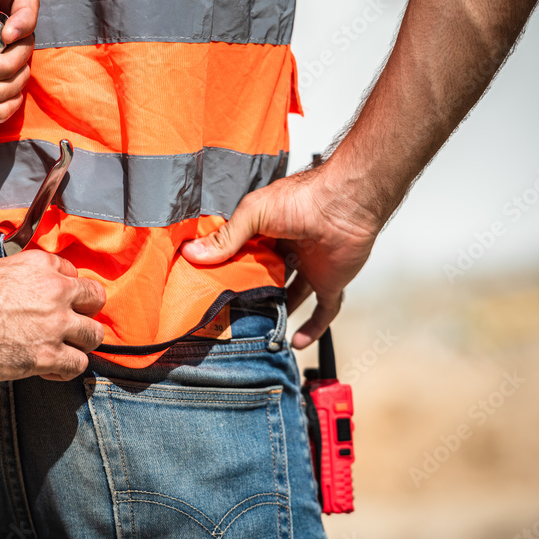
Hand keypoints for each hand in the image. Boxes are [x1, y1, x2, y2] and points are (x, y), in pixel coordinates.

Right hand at [0, 250, 105, 381]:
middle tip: (72, 324)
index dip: (67, 292)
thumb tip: (26, 292)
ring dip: (81, 343)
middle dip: (86, 313)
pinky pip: (79, 365)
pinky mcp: (49, 355)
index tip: (58, 303)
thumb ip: (22, 277)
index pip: (74, 273)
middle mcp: (55, 290)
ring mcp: (55, 323)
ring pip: (94, 334)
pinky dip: (68, 370)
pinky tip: (52, 370)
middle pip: (95, 299)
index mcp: (41, 266)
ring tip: (65, 349)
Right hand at [180, 163, 381, 348]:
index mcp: (268, 230)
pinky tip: (295, 341)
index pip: (242, 254)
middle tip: (227, 312)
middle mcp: (288, 249)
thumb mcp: (253, 213)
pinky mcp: (330, 282)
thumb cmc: (303, 197)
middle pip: (265, 278)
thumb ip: (225, 237)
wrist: (346, 202)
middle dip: (249, 294)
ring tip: (255, 328)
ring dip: (277, 311)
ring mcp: (310, 267)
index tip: (206, 285)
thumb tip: (192, 254)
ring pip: (290, 296)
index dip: (226, 269)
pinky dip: (313, 328)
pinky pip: (323, 310)